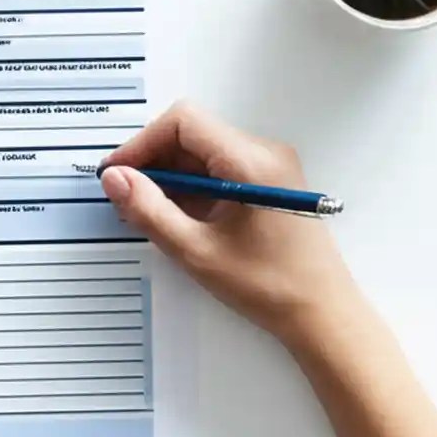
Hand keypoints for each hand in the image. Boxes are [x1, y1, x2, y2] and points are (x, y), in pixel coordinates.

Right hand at [100, 102, 360, 343]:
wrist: (323, 313)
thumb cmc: (267, 286)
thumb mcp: (197, 251)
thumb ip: (149, 210)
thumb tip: (113, 178)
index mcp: (250, 161)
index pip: (183, 122)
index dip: (142, 143)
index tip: (116, 175)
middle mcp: (263, 152)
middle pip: (192, 133)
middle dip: (152, 160)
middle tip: (125, 197)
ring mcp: (269, 166)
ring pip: (203, 152)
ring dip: (170, 176)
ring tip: (148, 212)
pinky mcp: (269, 183)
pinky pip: (220, 169)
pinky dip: (192, 187)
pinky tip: (177, 218)